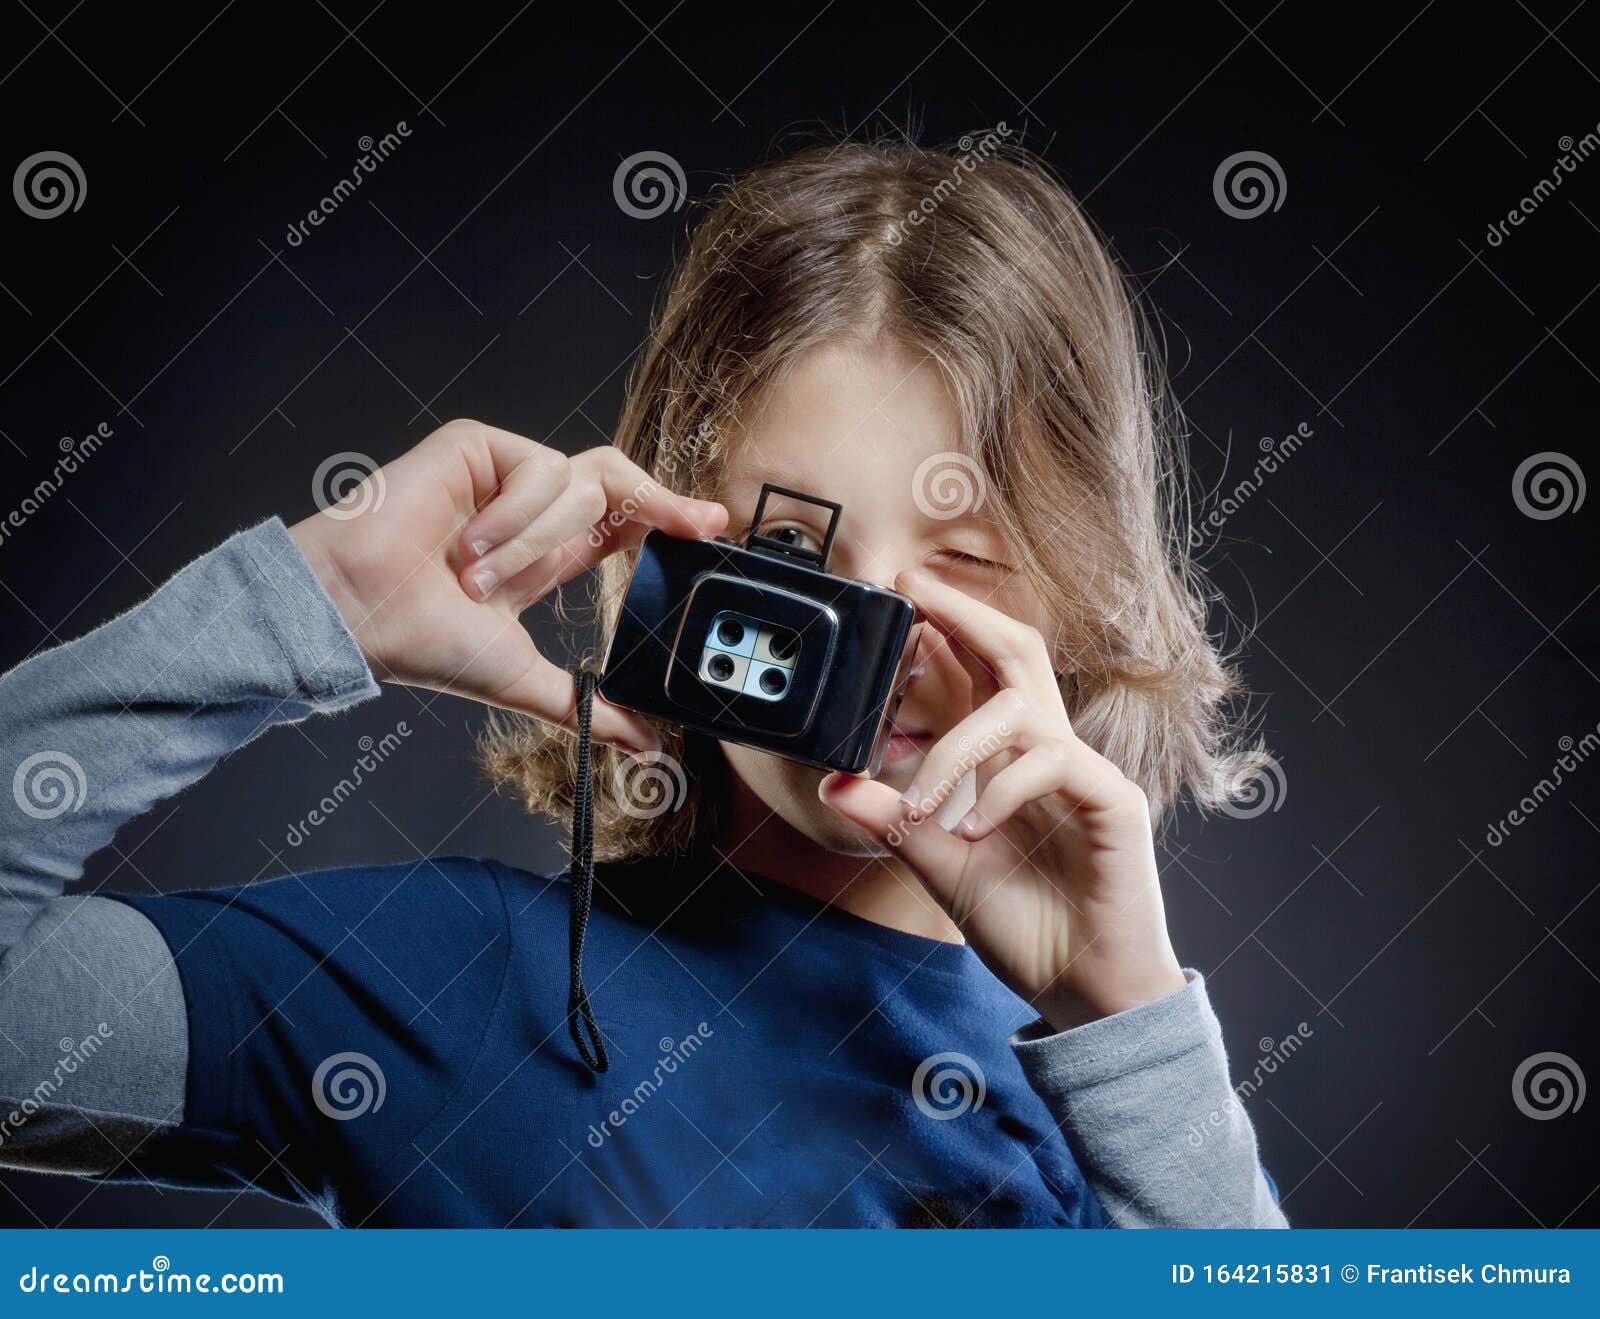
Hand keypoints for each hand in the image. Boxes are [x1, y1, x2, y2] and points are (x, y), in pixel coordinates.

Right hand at [289, 419, 726, 751]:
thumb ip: (588, 706)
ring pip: (579, 485)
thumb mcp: (524, 678)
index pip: (622, 526)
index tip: (712, 528)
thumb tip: (648, 744)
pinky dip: (514, 515)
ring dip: (536, 541)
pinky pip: (539, 467)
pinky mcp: (479, 447)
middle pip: (619, 483)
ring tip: (477, 577)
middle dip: (664, 501)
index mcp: (544, 556)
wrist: (359, 615)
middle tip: (698, 523)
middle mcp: (530, 512)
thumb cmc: (423, 644)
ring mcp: (504, 477)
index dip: (667, 520)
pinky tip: (467, 544)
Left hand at [819, 568, 1185, 1030]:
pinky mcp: (1115, 803)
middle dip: (966, 613)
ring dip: (957, 751)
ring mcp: (1086, 773)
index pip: (980, 674)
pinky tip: (972, 829)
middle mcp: (1050, 753)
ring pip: (1022, 710)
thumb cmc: (1024, 926)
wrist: (1085, 993)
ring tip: (924, 806)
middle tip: (914, 590)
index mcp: (1011, 760)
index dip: (947, 629)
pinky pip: (1057, 762)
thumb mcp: (939, 866)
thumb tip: (832, 781)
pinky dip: (1003, 789)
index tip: (900, 597)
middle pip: (1018, 652)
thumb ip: (894, 819)